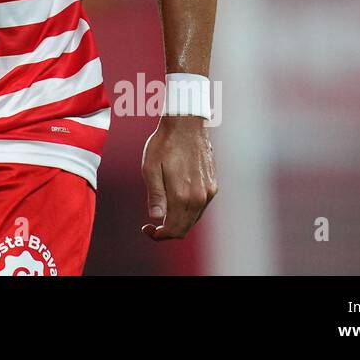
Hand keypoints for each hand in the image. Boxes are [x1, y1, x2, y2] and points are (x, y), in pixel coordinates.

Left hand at [140, 116, 217, 239]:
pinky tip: (175, 200)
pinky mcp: (213, 185)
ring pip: (193, 219)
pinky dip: (187, 211)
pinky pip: (200, 208)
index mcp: (183, 195)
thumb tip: (156, 217)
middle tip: (152, 224)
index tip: (147, 228)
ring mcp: (209, 192)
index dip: (159, 235)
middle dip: (167, 231)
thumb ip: (155, 196)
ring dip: (178, 221)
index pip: (173, 229)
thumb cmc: (165, 143)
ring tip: (162, 211)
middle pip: (184, 228)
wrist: (186, 125)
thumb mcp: (150, 168)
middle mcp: (200, 197)